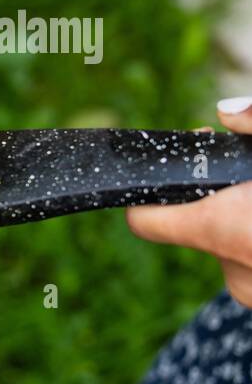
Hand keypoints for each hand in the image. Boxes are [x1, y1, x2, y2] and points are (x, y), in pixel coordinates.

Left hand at [127, 98, 251, 307]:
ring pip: (230, 242)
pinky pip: (251, 261)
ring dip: (244, 220)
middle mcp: (235, 271)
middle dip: (220, 197)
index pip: (143, 220)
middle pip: (198, 223)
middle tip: (245, 172)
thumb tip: (226, 112)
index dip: (149, 193)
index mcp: (226, 229)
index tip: (176, 165)